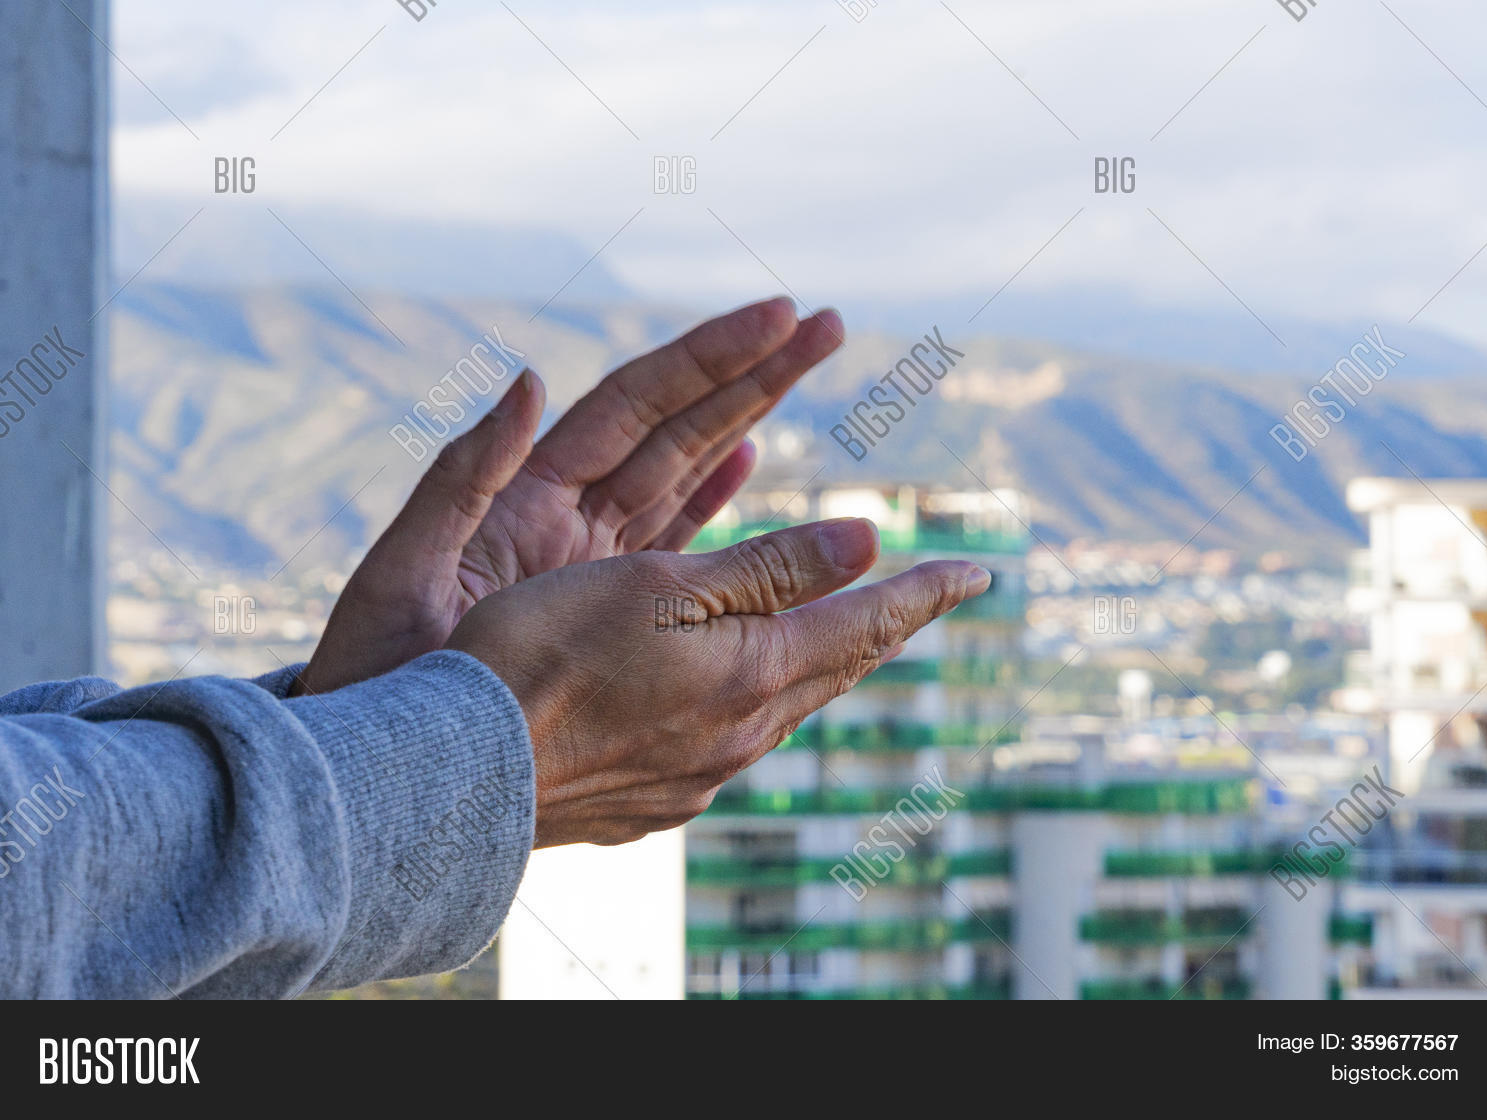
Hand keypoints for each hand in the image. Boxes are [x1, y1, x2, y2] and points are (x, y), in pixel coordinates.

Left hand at [297, 297, 843, 693]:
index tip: (779, 315)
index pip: (635, 406)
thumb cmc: (376, 679)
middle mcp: (566, 519)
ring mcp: (588, 564)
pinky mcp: (603, 614)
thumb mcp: (403, 574)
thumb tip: (526, 381)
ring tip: (805, 370)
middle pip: (676, 428)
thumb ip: (462, 478)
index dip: (708, 358)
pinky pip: (671, 550)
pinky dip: (709, 503)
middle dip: (751, 374)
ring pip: (685, 478)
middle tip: (826, 325)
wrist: (386, 776)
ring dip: (745, 423)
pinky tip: (748, 464)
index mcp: (526, 499)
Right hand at [445, 519, 991, 846]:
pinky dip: (759, 700)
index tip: (979, 571)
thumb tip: (869, 541)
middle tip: (925, 599)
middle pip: (837, 670)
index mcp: (754, 673)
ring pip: (787, 708)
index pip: (868, 623)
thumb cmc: (547, 658)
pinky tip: (739, 699)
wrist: (459, 777)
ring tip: (844, 638)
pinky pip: (734, 740)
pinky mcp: (657, 800)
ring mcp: (700, 777)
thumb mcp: (663, 589)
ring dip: (823, 665)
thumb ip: (769, 569)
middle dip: (884, 626)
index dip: (925, 592)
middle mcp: (743, 735)